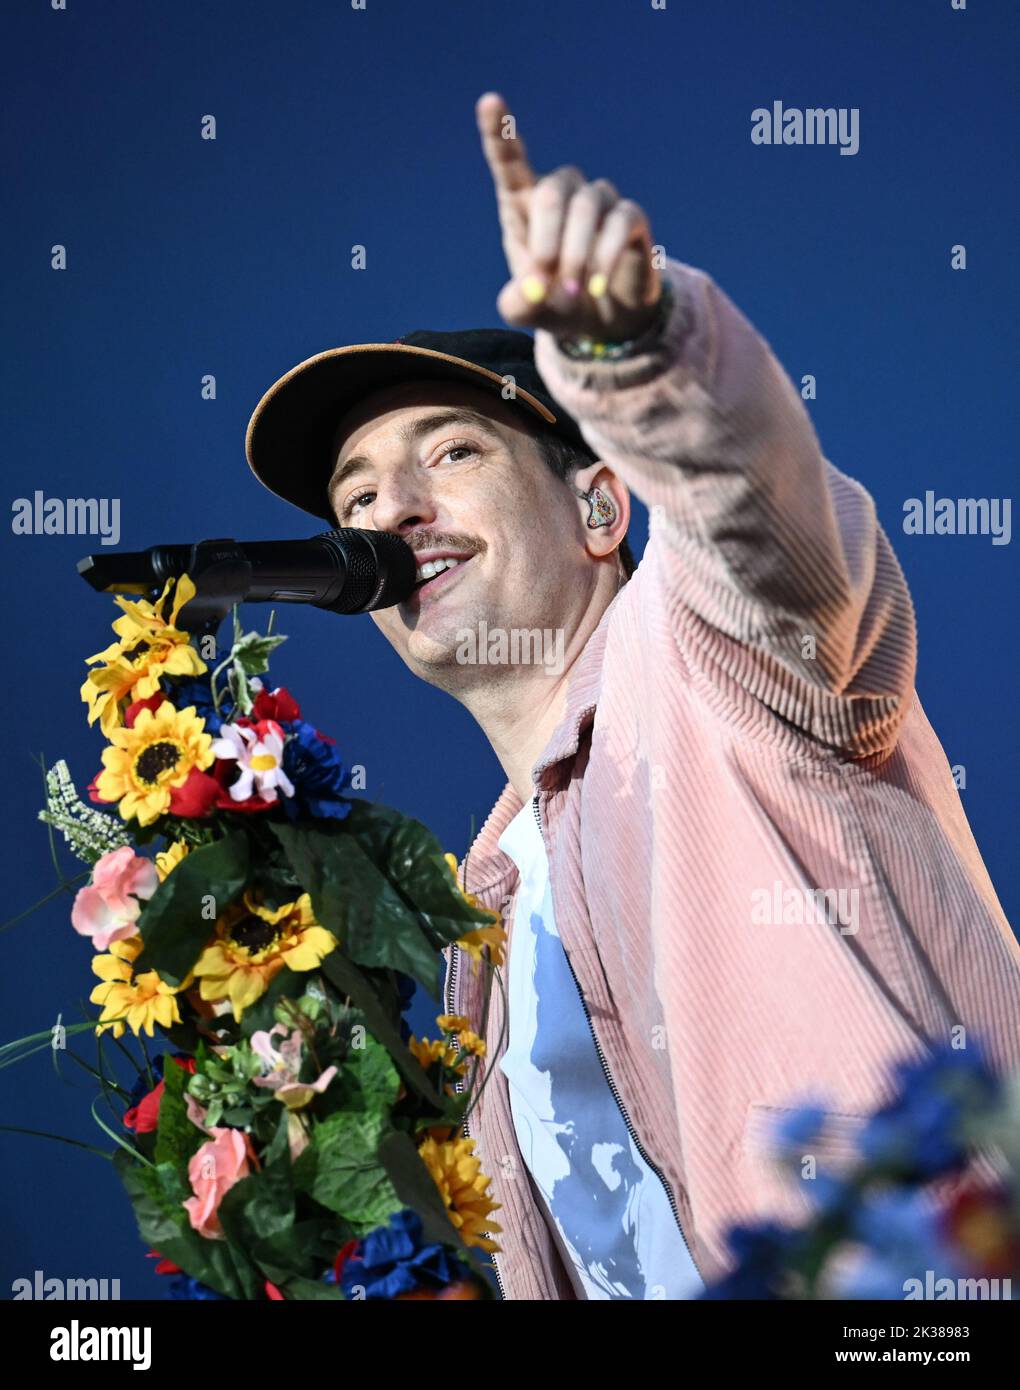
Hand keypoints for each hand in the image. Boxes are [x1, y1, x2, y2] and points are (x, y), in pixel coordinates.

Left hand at [476, 91, 662, 341]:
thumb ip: (516, 304)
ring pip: (588, 206)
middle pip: (553, 190)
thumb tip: (532, 290)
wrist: (602, 321)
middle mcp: (562, 194)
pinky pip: (621, 222)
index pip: (511, 161)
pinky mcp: (631, 218)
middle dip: (548, 238)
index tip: (490, 102)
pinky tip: (596, 284)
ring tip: (573, 292)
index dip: (500, 132)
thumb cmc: (555, 304)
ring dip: (577, 253)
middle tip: (546, 277)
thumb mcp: (527, 312)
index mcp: (525, 206)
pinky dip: (605, 256)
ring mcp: (598, 201)